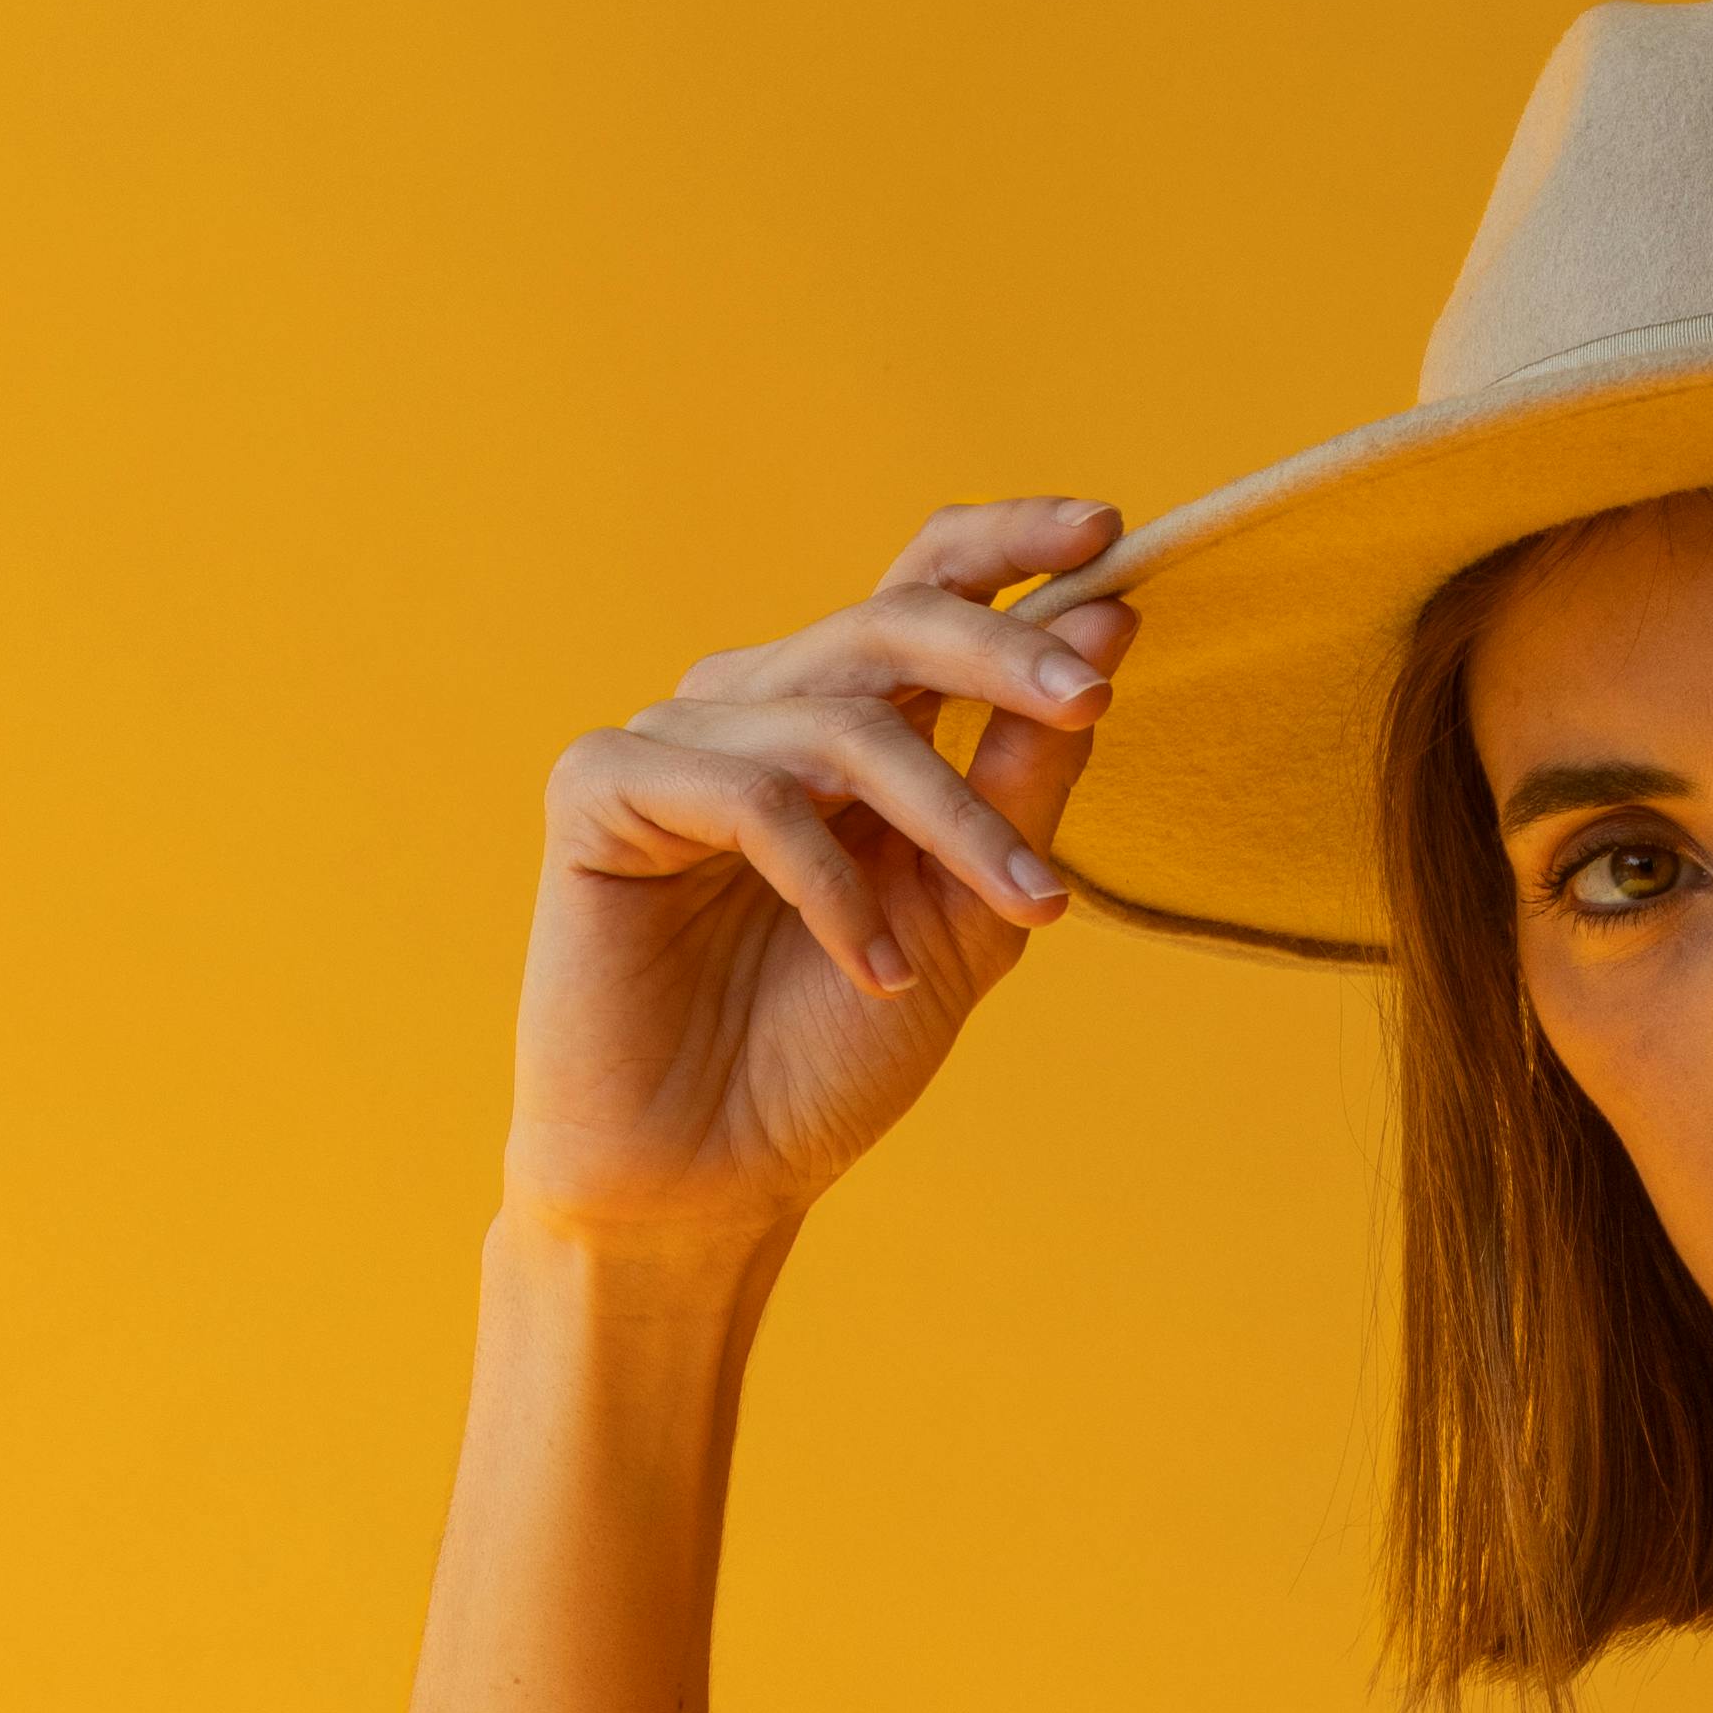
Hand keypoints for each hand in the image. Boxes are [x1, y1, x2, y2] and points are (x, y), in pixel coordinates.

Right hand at [508, 495, 1136, 1247]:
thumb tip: (1109, 624)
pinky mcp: (601, 791)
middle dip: (1004, 654)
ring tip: (1020, 913)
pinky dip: (833, 885)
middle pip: (890, 622)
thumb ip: (1027, 778)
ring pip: (839, 723)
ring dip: (951, 818)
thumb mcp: (969, 913)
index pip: (919, 584)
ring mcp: (673, 741)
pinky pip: (748, 796)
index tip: (1111, 533)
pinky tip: (875, 971)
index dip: (1007, 547)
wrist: (709, 1179)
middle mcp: (755, 710)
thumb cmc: (828, 1054)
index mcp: (839, 724)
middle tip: (1093, 697)